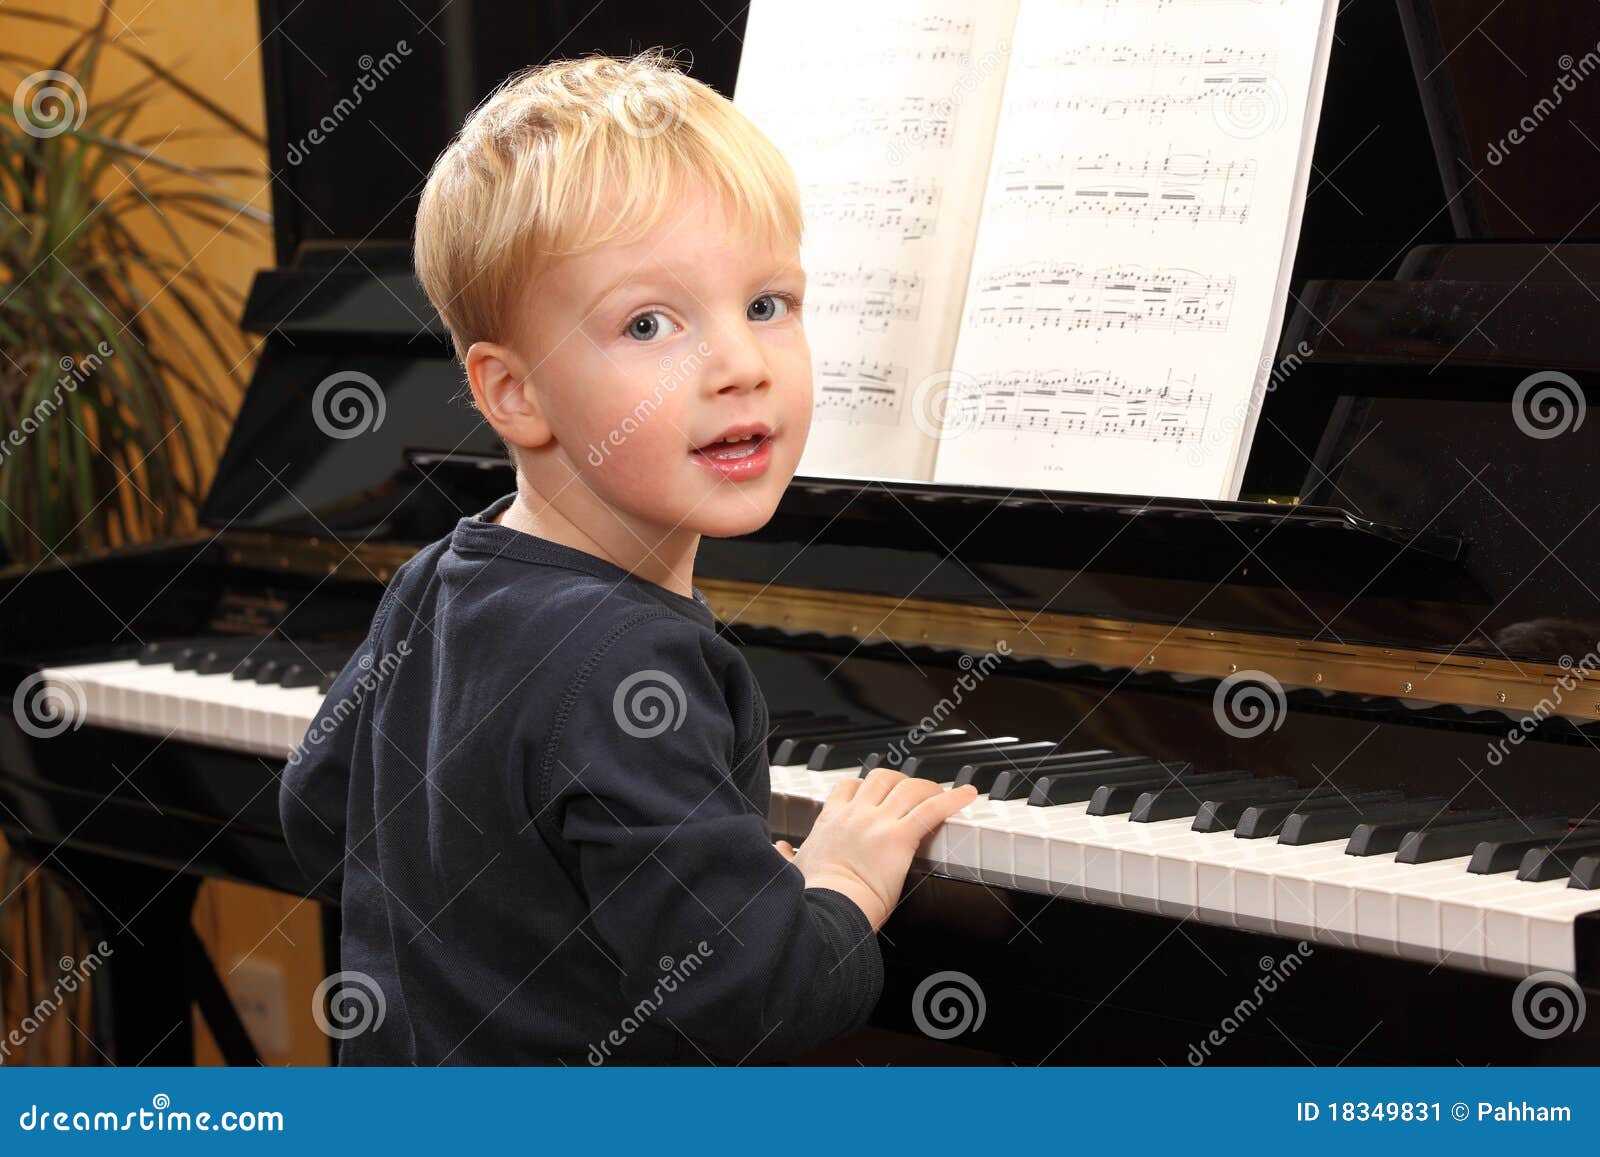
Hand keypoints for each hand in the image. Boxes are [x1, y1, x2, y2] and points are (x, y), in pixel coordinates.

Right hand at [777, 768, 977, 930]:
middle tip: (915, 792)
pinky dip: (953, 797)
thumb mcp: (792, 870)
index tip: (879, 792)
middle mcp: (854, 815)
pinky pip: (932, 808)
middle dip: (901, 781)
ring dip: (928, 787)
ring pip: (908, 787)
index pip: (849, 787)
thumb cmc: (810, 899)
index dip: (868, 785)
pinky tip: (968, 794)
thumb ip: (785, 855)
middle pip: (882, 778)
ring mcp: (878, 823)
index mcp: (829, 822)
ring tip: (942, 793)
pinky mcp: (899, 837)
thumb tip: (778, 850)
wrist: (825, 911)